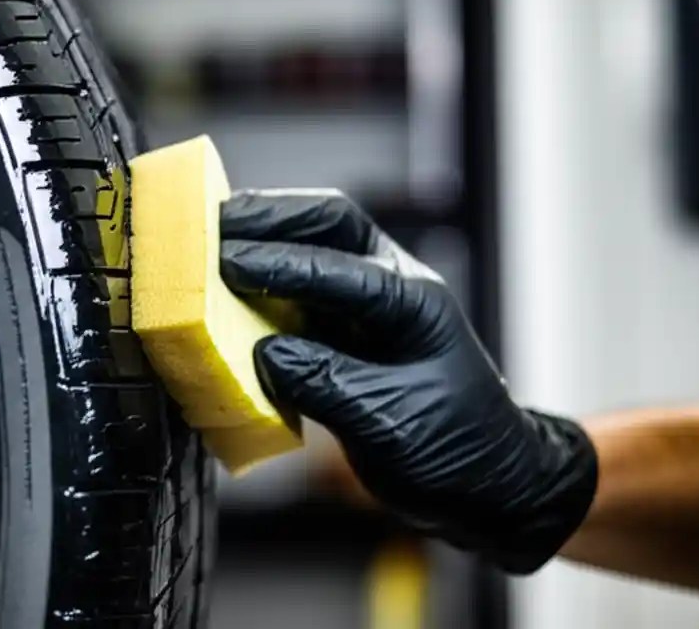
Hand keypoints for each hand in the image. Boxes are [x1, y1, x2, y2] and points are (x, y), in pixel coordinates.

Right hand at [220, 190, 597, 573]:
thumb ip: (324, 383)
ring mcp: (371, 301)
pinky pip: (303, 283)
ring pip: (318, 239)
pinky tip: (230, 277)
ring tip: (212, 233)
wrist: (486, 481)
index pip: (339, 270)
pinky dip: (265, 273)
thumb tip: (263, 354)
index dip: (281, 266)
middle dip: (272, 216)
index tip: (227, 264)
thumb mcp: (388, 424)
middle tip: (212, 222)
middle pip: (332, 222)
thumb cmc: (453, 451)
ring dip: (267, 231)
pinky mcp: (349, 324)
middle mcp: (394, 286)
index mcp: (413, 305)